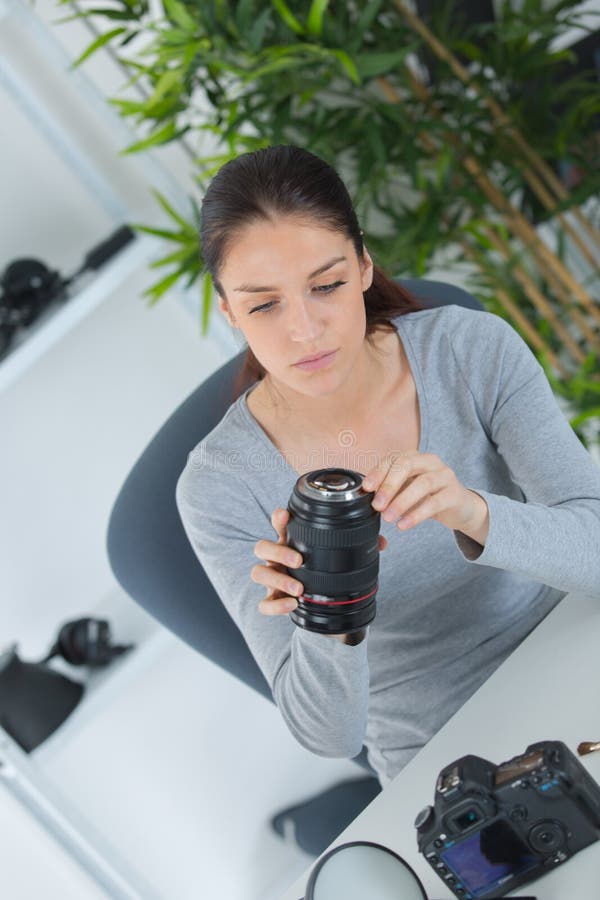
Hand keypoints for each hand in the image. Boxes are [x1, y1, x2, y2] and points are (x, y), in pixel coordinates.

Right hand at [252, 508, 387, 617]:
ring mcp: (272, 579)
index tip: (285, 514)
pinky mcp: (272, 599)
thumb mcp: (338, 558)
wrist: (321, 607)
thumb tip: (381, 543)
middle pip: (262, 547)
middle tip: (298, 560)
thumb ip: (357, 548)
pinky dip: (276, 605)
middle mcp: (277, 559)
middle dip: (278, 551)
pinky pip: (263, 603)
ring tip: (299, 589)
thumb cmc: (324, 573)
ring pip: (259, 573)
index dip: (279, 518)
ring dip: (278, 579)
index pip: (279, 524)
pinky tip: (292, 605)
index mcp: (291, 542)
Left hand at [361, 451, 484, 533]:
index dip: (378, 473)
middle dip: (389, 485)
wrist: (460, 508)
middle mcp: (431, 462)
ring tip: (388, 517)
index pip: (393, 460)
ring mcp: (445, 476)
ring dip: (401, 501)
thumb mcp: (406, 490)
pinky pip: (434, 503)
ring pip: (422, 483)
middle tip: (377, 505)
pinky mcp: (455, 494)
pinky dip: (416, 514)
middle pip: (407, 465)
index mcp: (415, 458)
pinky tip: (404, 524)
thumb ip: (390, 491)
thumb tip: (368, 497)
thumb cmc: (429, 496)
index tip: (367, 488)